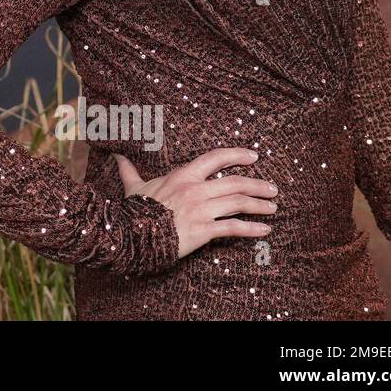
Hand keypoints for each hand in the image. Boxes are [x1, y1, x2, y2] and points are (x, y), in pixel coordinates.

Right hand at [114, 147, 276, 259]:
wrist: (132, 234)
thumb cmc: (134, 210)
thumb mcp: (134, 187)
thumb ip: (129, 170)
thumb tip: (116, 156)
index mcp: (182, 175)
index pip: (215, 158)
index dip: (237, 155)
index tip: (254, 157)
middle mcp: (195, 190)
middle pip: (234, 183)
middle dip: (257, 185)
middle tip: (273, 188)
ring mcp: (201, 210)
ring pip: (238, 203)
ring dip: (259, 205)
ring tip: (273, 207)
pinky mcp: (203, 231)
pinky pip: (233, 228)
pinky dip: (252, 229)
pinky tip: (265, 230)